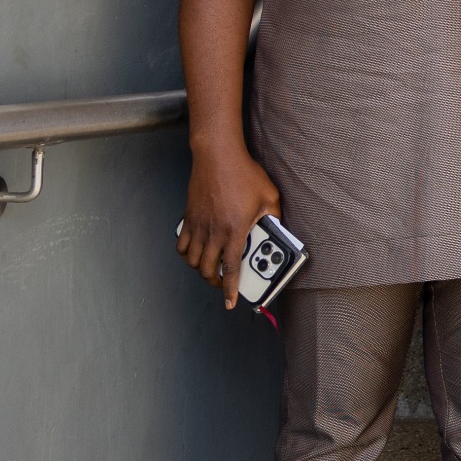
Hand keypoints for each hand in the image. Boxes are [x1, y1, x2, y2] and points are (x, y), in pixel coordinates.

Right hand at [181, 142, 281, 309]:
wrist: (218, 157)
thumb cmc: (245, 174)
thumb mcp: (270, 197)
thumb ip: (274, 217)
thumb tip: (278, 231)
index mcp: (235, 230)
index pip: (231, 268)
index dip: (230, 289)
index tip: (230, 303)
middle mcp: (213, 231)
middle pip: (208, 269)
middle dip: (215, 283)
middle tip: (224, 284)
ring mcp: (198, 225)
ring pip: (193, 260)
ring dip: (201, 270)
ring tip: (212, 271)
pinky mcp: (189, 217)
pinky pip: (181, 245)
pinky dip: (187, 255)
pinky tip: (195, 254)